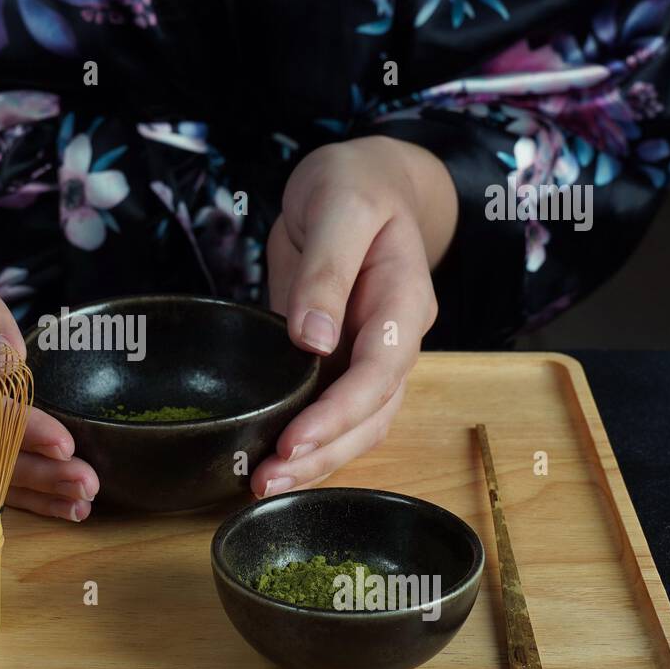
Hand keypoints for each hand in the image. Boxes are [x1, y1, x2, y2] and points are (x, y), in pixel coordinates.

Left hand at [253, 136, 455, 495]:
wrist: (361, 182)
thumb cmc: (354, 185)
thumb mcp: (338, 209)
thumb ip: (327, 271)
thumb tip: (313, 340)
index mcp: (405, 302)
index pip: (380, 372)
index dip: (338, 413)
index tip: (293, 442)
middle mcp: (395, 339)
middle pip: (371, 415)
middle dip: (323, 454)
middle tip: (266, 483)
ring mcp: (371, 354)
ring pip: (358, 425)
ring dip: (317, 461)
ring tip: (264, 486)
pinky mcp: (342, 360)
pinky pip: (334, 412)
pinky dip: (310, 442)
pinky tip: (275, 461)